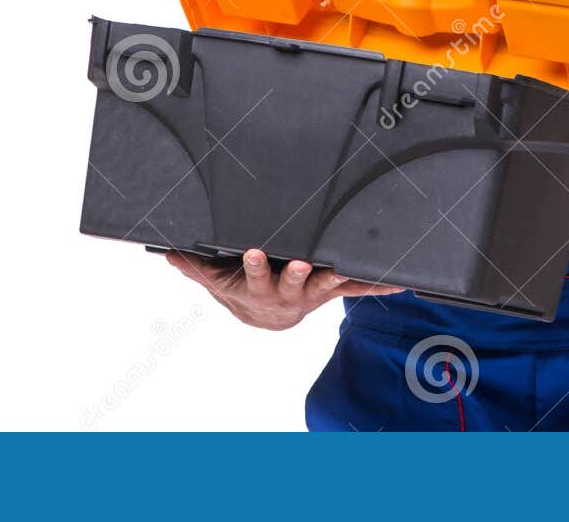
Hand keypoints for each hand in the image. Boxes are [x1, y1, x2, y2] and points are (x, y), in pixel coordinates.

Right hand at [164, 248, 405, 330]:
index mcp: (260, 287)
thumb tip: (168, 252)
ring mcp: (314, 292)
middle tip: (299, 262)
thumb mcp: (217, 281)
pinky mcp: (333, 289)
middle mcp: (289, 293)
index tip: (251, 251)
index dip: (254, 265)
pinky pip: (358, 288)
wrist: (267, 317)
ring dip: (341, 277)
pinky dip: (378, 284)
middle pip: (293, 282)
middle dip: (295, 273)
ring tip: (351, 268)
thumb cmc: (242, 290)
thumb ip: (195, 266)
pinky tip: (401, 281)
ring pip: (328, 284)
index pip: (254, 274)